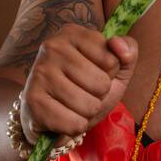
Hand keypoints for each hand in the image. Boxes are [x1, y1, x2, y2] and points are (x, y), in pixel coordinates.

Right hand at [20, 26, 138, 149]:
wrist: (53, 116)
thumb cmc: (86, 87)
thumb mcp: (114, 68)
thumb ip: (128, 50)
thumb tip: (118, 45)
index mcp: (73, 33)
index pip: (112, 61)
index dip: (108, 75)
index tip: (93, 74)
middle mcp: (52, 47)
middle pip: (101, 84)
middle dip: (98, 96)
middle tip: (82, 93)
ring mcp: (40, 72)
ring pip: (89, 105)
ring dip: (87, 113)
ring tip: (73, 106)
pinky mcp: (32, 99)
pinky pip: (73, 123)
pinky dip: (74, 127)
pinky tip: (62, 117)